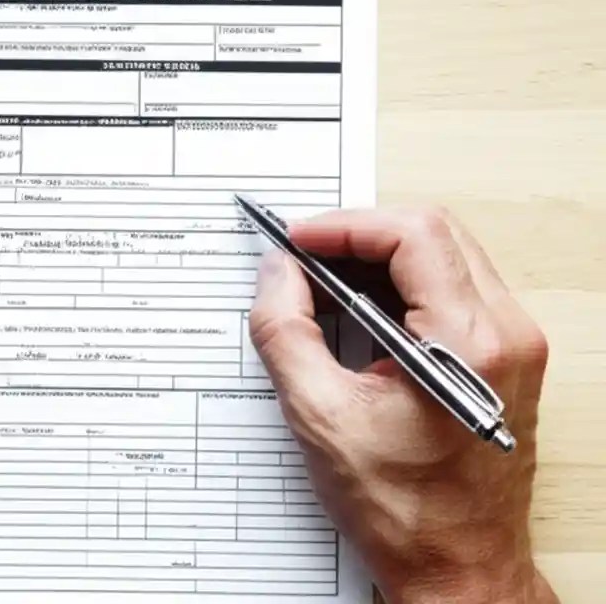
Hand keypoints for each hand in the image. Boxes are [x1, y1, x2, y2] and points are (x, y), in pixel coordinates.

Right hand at [249, 207, 558, 603]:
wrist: (458, 567)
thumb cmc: (404, 510)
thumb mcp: (319, 417)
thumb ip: (286, 332)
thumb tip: (277, 275)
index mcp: (469, 344)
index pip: (413, 236)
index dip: (345, 226)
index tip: (298, 239)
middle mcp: (506, 335)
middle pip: (434, 233)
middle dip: (361, 234)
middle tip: (306, 255)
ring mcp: (514, 346)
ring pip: (446, 256)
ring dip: (380, 259)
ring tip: (324, 284)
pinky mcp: (506, 359)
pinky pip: (453, 291)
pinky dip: (401, 288)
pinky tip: (358, 313)